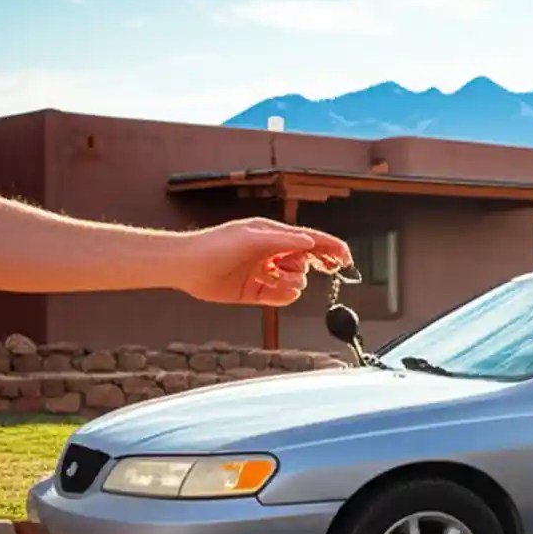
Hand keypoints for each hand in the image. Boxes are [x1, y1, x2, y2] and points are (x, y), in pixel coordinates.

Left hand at [175, 218, 352, 306]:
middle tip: (311, 269)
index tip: (346, 257)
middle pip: (306, 262)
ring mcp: (264, 273)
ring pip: (296, 282)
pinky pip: (281, 297)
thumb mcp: (253, 238)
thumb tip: (310, 243)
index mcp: (273, 235)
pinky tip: (270, 290)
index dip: (330, 247)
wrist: (186, 266)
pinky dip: (281, 296)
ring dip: (290, 282)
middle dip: (307, 266)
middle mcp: (271, 254)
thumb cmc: (216, 246)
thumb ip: (284, 240)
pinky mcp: (256, 292)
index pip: (309, 240)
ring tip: (271, 278)